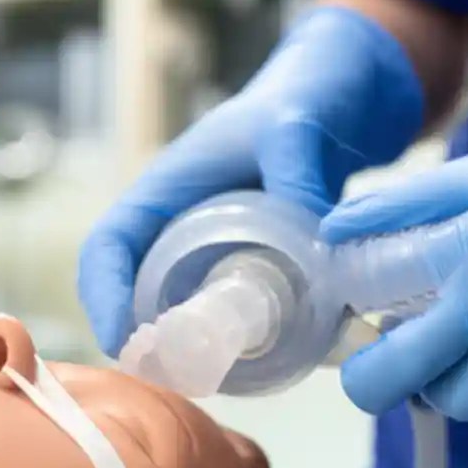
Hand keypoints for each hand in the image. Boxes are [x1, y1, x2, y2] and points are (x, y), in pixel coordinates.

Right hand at [77, 7, 423, 355]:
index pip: (108, 245)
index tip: (122, 339)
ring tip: (214, 381)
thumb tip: (314, 242)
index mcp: (170, 184)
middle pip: (136, 290)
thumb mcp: (300, 124)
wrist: (363, 86)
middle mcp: (186, 221)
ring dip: (188, 347)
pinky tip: (270, 365)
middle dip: (141, 338)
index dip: (103, 294)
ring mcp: (223, 245)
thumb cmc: (314, 87)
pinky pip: (236, 308)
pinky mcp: (263, 261)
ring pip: (183, 307)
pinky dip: (242, 339)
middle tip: (171, 378)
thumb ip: (298, 172)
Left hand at [322, 129, 467, 424]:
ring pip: (457, 401)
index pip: (370, 300)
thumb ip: (410, 202)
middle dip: (374, 378)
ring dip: (449, 380)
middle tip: (384, 359)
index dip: (352, 311)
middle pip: (393, 380)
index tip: (359, 307)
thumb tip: (332, 229)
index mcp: (467, 249)